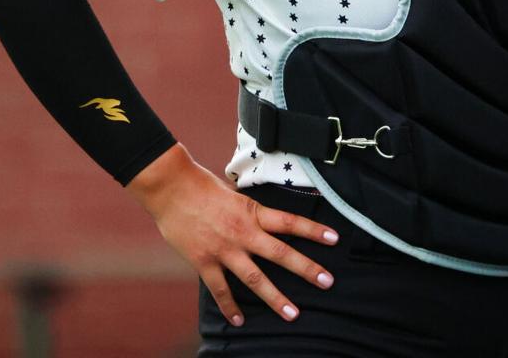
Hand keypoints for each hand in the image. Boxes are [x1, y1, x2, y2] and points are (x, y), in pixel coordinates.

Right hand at [126, 145, 337, 325]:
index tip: (334, 239)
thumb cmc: (203, 187)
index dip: (314, 230)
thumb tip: (265, 218)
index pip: (291, 222)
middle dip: (306, 269)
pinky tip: (239, 320)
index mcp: (254, 213)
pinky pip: (220, 289)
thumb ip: (251, 211)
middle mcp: (244, 233)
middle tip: (327, 282)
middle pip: (281, 253)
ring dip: (275, 298)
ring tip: (293, 313)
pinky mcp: (204, 262)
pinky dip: (230, 306)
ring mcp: (224, 250)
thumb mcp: (236, 195)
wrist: (172, 189)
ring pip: (255, 278)